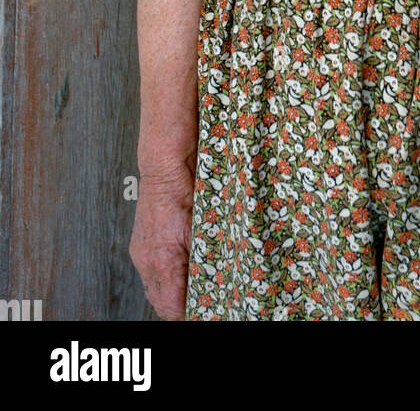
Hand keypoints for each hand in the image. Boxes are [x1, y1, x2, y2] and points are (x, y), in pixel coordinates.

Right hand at [130, 166, 194, 319]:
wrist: (165, 167)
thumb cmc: (184, 192)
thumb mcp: (201, 229)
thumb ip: (205, 259)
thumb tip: (218, 282)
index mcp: (162, 262)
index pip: (171, 307)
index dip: (188, 313)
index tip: (206, 311)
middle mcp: (147, 262)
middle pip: (161, 303)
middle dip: (180, 307)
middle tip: (203, 304)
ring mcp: (142, 254)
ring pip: (156, 290)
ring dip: (173, 294)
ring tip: (194, 291)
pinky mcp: (141, 246)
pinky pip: (152, 273)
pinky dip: (166, 278)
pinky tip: (182, 271)